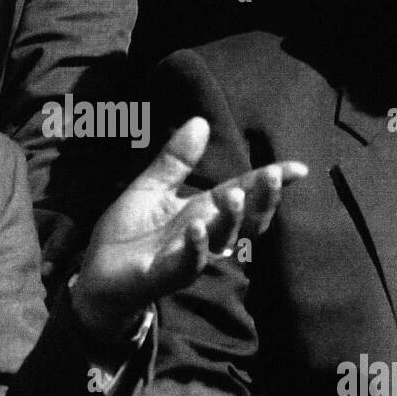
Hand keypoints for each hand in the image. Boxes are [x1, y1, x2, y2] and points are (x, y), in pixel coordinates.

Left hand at [71, 117, 307, 343]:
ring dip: (231, 217)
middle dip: (263, 199)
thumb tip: (201, 121)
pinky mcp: (168, 274)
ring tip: (232, 193)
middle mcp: (205, 233)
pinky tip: (198, 227)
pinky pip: (189, 263)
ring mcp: (190, 255)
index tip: (298, 168)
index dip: (270, 181)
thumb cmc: (129, 233)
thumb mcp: (152, 187)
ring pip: (223, 238)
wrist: (97, 274)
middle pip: (247, 218)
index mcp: (203, 209)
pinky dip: (197, 246)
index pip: (244, 192)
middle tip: (272, 175)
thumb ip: (176, 159)